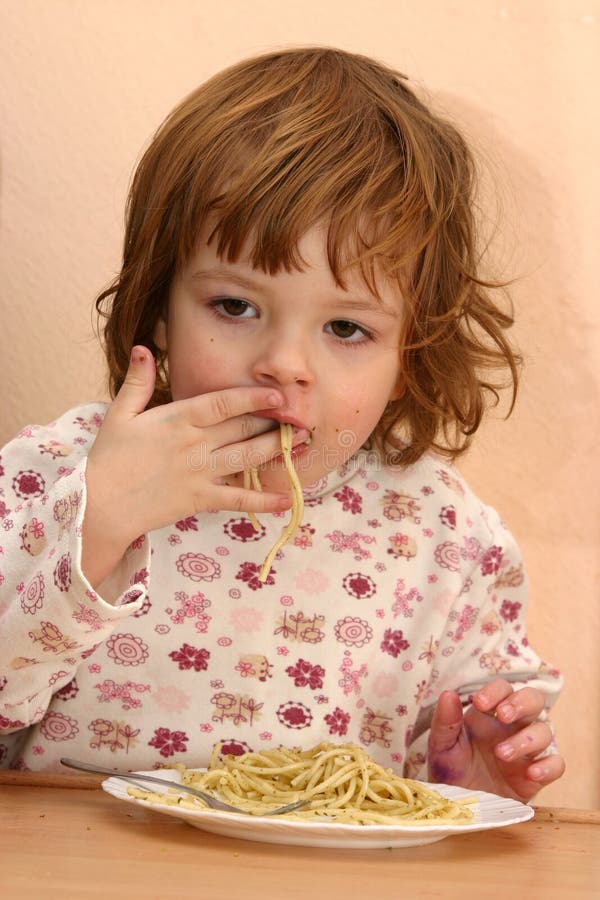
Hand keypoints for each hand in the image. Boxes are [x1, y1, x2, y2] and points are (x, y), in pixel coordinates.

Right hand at [82, 346, 307, 585]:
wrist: (99, 505)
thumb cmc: (109, 458)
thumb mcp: (119, 414)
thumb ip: (137, 382)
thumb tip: (142, 348)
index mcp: (178, 420)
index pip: (223, 404)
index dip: (253, 398)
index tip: (278, 395)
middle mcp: (194, 444)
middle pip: (243, 429)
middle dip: (275, 422)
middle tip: (301, 417)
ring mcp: (200, 473)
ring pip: (247, 459)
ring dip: (278, 451)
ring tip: (304, 444)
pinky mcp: (200, 500)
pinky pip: (237, 499)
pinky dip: (263, 501)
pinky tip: (287, 499)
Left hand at [427, 679, 564, 800]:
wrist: (457, 807)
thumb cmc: (450, 769)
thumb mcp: (442, 745)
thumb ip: (445, 721)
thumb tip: (448, 694)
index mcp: (489, 714)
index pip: (502, 688)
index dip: (495, 691)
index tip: (480, 704)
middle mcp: (512, 727)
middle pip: (533, 699)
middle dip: (521, 702)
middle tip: (503, 716)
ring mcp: (527, 751)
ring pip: (544, 731)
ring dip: (526, 739)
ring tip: (501, 754)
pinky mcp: (537, 776)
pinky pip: (557, 764)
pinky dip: (549, 766)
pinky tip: (531, 773)